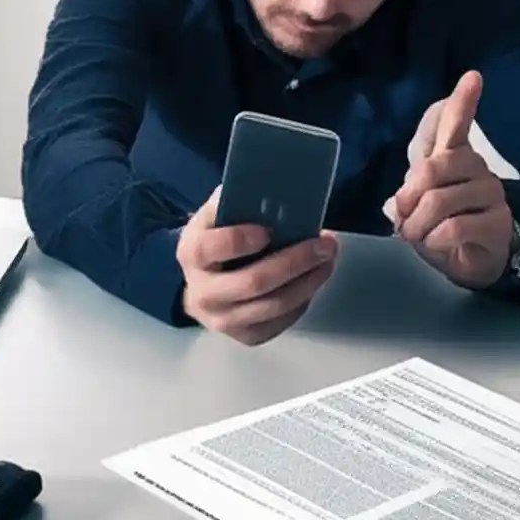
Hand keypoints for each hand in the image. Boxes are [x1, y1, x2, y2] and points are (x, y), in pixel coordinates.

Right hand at [177, 187, 339, 345]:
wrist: (200, 284)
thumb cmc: (214, 242)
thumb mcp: (213, 217)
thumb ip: (233, 200)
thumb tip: (268, 183)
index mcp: (192, 255)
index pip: (210, 249)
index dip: (239, 240)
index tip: (267, 230)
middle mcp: (203, 293)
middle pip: (253, 283)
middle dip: (294, 262)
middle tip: (324, 244)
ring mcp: (223, 320)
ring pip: (274, 306)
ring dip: (308, 282)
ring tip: (327, 260)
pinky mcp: (245, 336)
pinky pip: (281, 321)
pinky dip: (303, 300)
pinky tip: (313, 279)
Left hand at [384, 71, 512, 288]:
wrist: (473, 259)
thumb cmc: (441, 225)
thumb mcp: (415, 208)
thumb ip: (404, 199)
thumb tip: (394, 204)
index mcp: (452, 157)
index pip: (456, 124)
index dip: (462, 103)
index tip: (472, 78)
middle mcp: (475, 167)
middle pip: (432, 168)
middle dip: (408, 198)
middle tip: (402, 219)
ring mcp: (489, 193)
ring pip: (438, 202)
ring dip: (416, 226)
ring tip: (417, 235)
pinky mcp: (497, 221)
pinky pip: (453, 228)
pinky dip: (433, 241)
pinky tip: (437, 244)